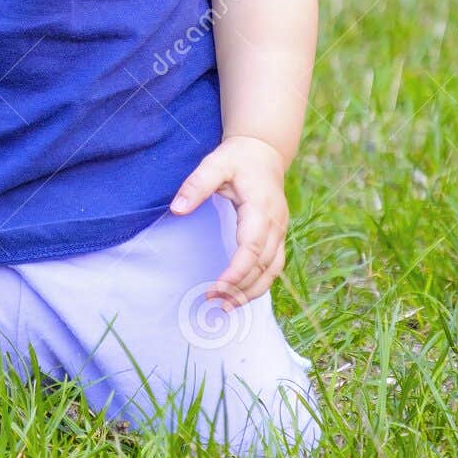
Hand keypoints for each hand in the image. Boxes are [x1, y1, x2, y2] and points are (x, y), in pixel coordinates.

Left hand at [169, 135, 288, 306]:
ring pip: (273, 270)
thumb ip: (196, 185)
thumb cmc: (238, 158)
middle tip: (213, 301)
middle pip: (264, 265)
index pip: (252, 247)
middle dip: (240, 288)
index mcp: (261, 208)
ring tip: (227, 306)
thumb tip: (177, 209)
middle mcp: (276, 224)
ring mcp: (280, 231)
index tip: (217, 286)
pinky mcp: (278, 235)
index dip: (237, 270)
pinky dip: (259, 283)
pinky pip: (273, 266)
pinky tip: (241, 294)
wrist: (265, 151)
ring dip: (252, 291)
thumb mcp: (215, 163)